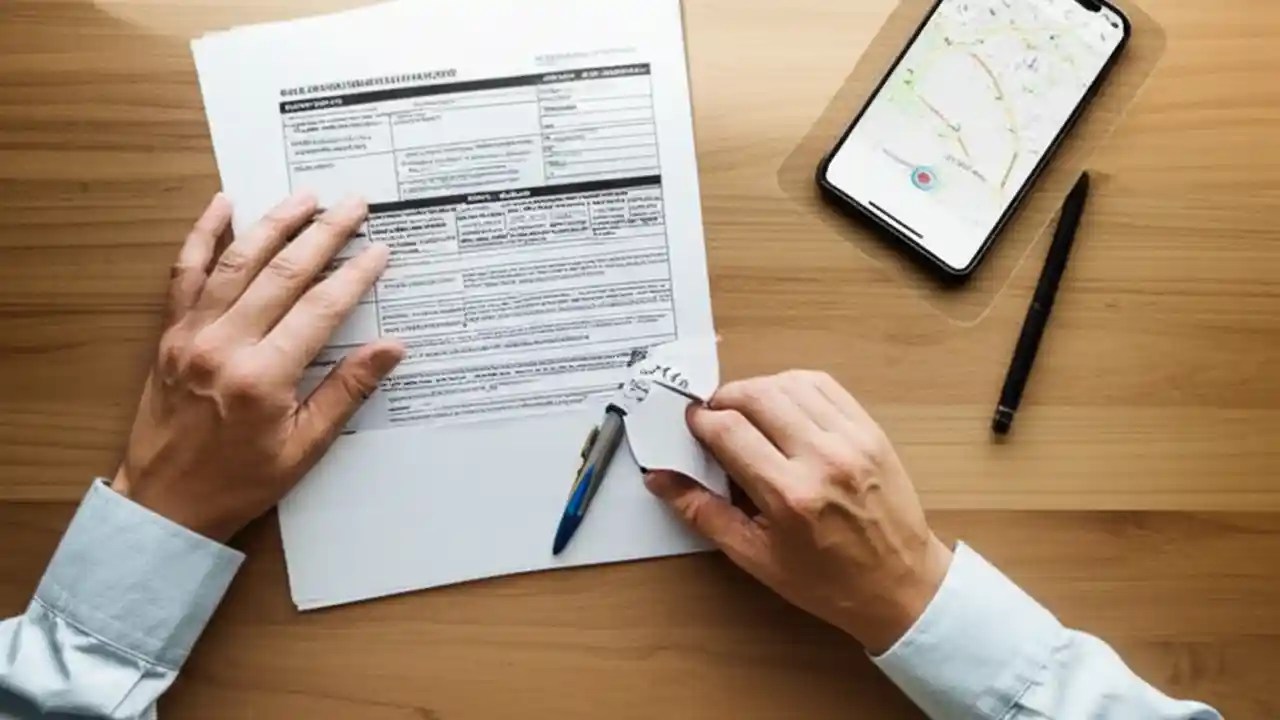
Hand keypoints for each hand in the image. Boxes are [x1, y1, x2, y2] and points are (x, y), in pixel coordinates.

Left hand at [112, 191, 404, 541]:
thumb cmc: (238, 482)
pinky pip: (185, 272)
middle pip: (283, 274)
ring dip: (274, 224)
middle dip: (324, 235)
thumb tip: (390, 349)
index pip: (321, 310)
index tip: (379, 251)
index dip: (354, 275)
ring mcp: (191, 335)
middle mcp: (224, 347)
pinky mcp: (170, 334)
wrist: (164, 503)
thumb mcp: (304, 447)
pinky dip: (203, 235)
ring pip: (237, 262)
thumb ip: (345, 392)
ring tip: (306, 198)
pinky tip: (222, 205)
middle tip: (353, 206)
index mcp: (263, 379)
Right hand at [645, 371, 951, 653]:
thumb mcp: (755, 557)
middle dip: (724, 398)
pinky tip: (782, 405)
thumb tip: (659, 478)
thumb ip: (703, 512)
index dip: (700, 420)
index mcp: (789, 496)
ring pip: (789, 383)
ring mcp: (851, 440)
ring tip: (746, 411)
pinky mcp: (870, 431)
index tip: (691, 425)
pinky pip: (824, 385)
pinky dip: (793, 385)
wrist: (900, 586)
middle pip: (757, 395)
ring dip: (757, 388)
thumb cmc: (825, 581)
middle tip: (714, 416)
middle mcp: (822, 459)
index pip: (728, 431)